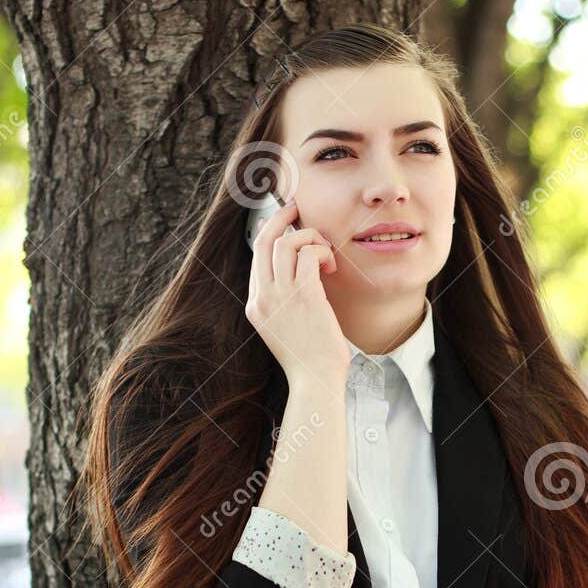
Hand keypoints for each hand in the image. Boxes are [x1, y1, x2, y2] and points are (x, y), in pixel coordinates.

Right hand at [245, 198, 349, 392]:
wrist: (315, 381)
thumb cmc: (310, 359)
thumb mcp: (286, 328)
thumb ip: (285, 302)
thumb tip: (302, 275)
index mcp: (256, 304)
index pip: (257, 256)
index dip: (272, 232)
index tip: (288, 222)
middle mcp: (263, 296)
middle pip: (265, 240)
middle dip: (281, 217)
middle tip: (298, 206)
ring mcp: (280, 296)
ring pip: (286, 242)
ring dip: (309, 237)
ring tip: (324, 253)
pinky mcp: (302, 295)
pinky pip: (307, 254)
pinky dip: (321, 252)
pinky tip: (331, 267)